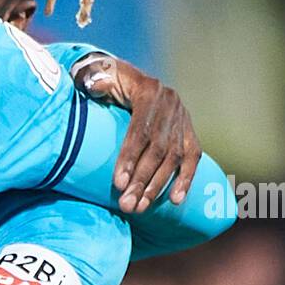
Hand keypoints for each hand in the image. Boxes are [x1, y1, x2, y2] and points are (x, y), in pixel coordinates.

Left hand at [74, 55, 200, 211]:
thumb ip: (95, 80)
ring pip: (174, 157)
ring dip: (157, 186)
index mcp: (148, 91)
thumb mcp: (101, 75)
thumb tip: (92, 85)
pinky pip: (192, 157)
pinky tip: (175, 200)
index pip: (140, 130)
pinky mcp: (190, 131)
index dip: (129, 158)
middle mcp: (170, 103)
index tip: (118, 184)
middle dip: (141, 180)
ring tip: (140, 208)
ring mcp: (182, 118)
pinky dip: (185, 180)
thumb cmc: (110, 83)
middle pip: (157, 149)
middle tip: (127, 205)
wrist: (132, 77)